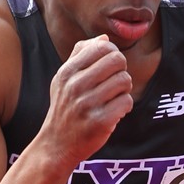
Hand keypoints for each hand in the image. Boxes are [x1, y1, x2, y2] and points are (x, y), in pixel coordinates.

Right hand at [43, 36, 133, 164]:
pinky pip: (126, 102)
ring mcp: (87, 104)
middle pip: (117, 61)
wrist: (57, 144)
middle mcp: (76, 86)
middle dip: (122, 70)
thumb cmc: (64, 108)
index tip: (110, 68)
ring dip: (125, 90)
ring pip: (124, 80)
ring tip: (114, 98)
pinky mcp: (100, 121)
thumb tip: (104, 39)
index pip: (103, 47)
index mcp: (67, 72)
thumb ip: (81, 55)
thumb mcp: (64, 79)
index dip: (113, 54)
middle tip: (116, 83)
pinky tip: (115, 112)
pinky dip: (125, 107)